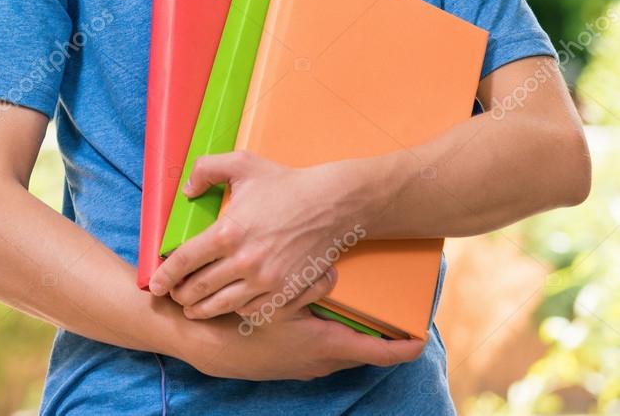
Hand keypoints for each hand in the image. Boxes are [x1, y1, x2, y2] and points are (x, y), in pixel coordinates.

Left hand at [150, 150, 366, 318]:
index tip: (155, 284)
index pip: (185, 260)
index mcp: (229, 231)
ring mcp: (265, 281)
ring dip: (202, 310)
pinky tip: (229, 304)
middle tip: (173, 296)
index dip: (165, 275)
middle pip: (199, 289)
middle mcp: (244, 261)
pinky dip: (235, 310)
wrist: (331, 205)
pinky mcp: (283, 293)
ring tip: (193, 308)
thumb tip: (186, 190)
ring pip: (221, 306)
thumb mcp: (243, 164)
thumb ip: (207, 169)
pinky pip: (250, 311)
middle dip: (180, 296)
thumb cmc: (285, 184)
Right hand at [179, 267, 425, 380]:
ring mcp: (310, 364)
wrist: (212, 348)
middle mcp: (323, 361)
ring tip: (373, 310)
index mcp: (326, 347)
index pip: (378, 353)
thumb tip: (334, 272)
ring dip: (360, 334)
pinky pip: (328, 347)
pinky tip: (330, 311)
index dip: (403, 346)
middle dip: (384, 335)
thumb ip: (308, 284)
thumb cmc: (247, 325)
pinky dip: (338, 334)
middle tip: (401, 313)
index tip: (424, 337)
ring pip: (346, 349)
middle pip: (366, 351)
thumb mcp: (277, 299)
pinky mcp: (297, 360)